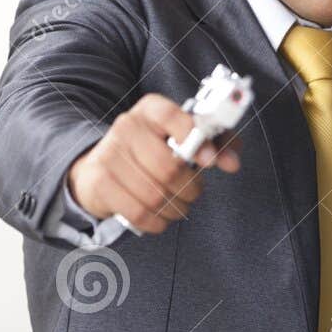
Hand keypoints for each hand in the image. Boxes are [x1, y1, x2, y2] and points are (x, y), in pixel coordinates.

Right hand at [66, 93, 241, 234]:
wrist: (99, 166)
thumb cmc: (150, 152)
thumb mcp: (182, 139)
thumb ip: (215, 144)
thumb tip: (232, 163)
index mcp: (150, 110)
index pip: (171, 116)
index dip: (193, 138)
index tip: (208, 161)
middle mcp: (126, 127)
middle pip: (168, 167)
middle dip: (190, 187)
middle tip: (193, 191)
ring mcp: (109, 154)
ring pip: (155, 194)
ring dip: (175, 207)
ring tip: (178, 205)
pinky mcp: (99, 182)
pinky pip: (138, 212)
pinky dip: (157, 221)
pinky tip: (161, 217)